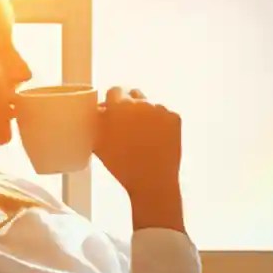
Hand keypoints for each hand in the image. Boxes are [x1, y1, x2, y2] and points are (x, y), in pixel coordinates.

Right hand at [93, 86, 181, 201]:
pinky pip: (165, 114)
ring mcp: (161, 109)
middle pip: (134, 94)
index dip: (113, 101)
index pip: (115, 90)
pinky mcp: (175, 118)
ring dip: (145, 114)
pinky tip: (156, 139)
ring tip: (143, 136)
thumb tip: (99, 110)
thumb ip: (97, 121)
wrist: (152, 182)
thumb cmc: (122, 166)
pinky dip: (160, 122)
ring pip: (150, 105)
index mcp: (120, 105)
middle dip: (129, 105)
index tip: (113, 111)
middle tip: (127, 123)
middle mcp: (142, 102)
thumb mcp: (99, 143)